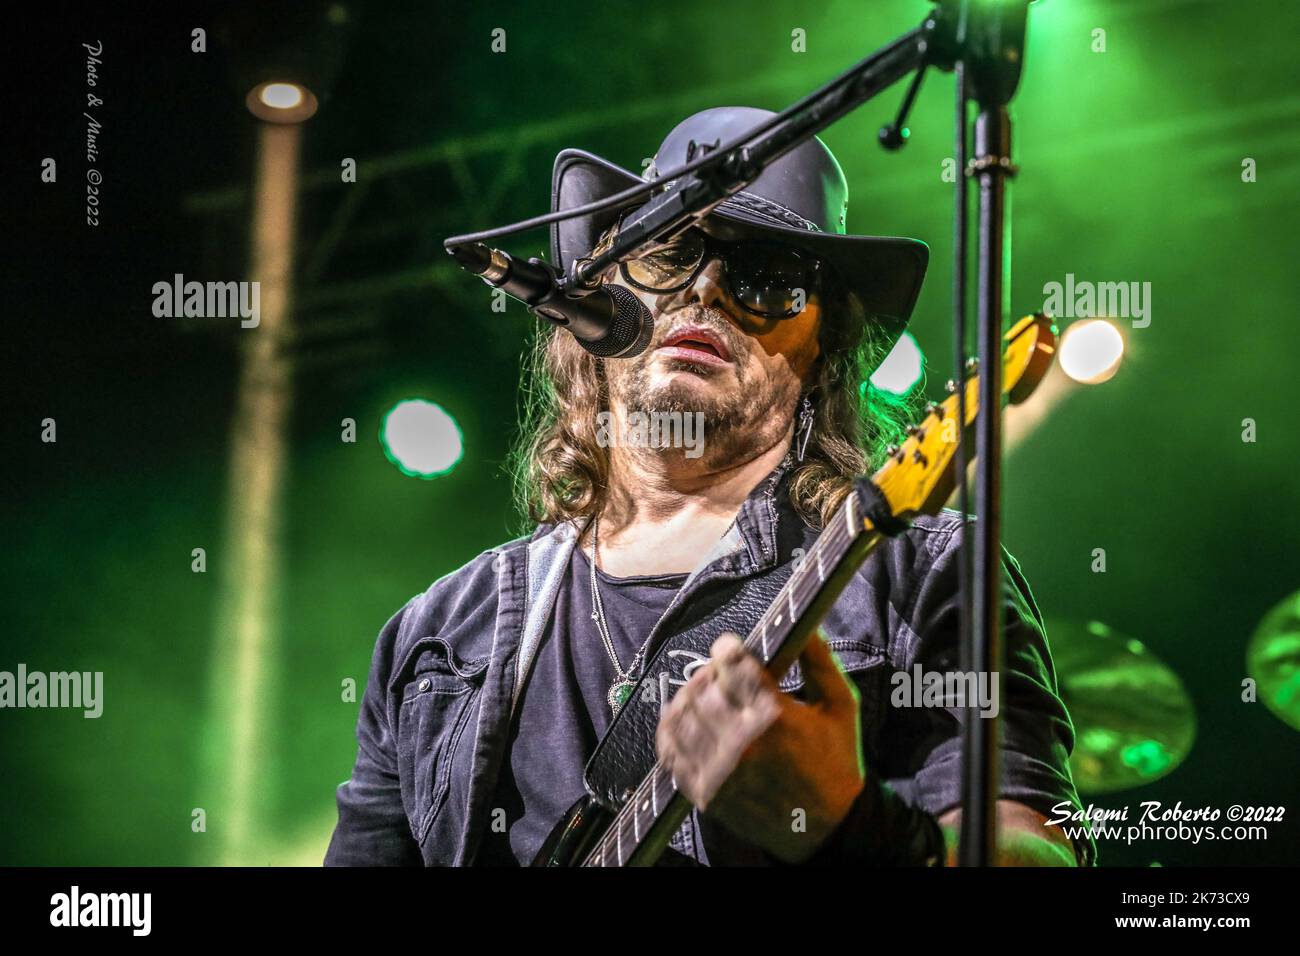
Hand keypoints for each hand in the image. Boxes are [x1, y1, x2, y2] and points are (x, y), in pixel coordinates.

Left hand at [655, 629, 865, 862]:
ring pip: (680, 716)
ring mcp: (720, 770)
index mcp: (775, 715)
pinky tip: (685, 724)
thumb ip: (819, 660)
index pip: (731, 663)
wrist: (827, 827)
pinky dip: (671, 732)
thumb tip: (803, 623)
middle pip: (702, 686)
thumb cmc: (837, 762)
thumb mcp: (840, 706)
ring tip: (702, 696)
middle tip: (719, 674)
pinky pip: (671, 753)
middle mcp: (743, 741)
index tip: (729, 648)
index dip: (726, 649)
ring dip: (687, 699)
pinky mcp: (705, 793)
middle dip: (709, 674)